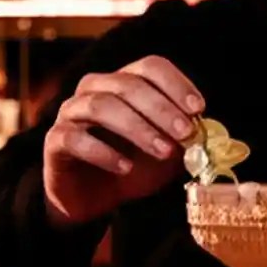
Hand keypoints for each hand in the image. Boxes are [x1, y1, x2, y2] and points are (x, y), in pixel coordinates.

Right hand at [43, 56, 203, 225]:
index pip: (150, 67)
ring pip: (101, 106)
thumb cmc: (132, 167)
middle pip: (128, 84)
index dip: (176, 84)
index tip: (199, 108)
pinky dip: (104, 152)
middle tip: (185, 133)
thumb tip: (211, 132)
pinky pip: (75, 138)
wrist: (92, 199)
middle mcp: (95, 88)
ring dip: (138, 128)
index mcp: (124, 82)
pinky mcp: (55, 141)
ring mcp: (71, 112)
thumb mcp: (167, 153)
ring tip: (163, 152)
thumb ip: (186, 140)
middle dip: (161, 108)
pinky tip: (125, 168)